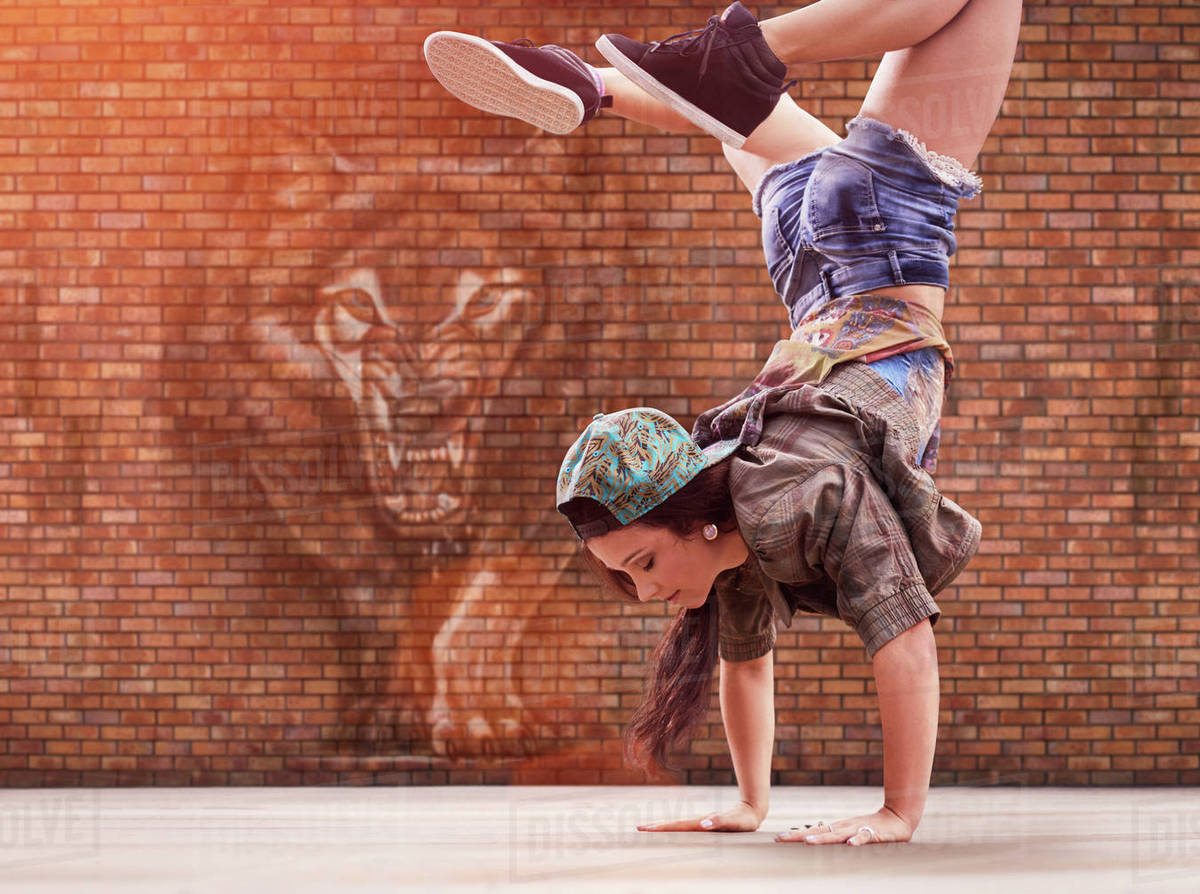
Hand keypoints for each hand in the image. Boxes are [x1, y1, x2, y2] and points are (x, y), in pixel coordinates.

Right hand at [637, 801, 764, 832]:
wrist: (751, 810)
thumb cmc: (743, 820)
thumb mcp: (733, 821)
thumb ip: (719, 821)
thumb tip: (703, 823)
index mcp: (701, 822)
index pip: (677, 826)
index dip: (661, 828)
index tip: (645, 828)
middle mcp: (699, 822)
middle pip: (673, 825)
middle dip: (656, 827)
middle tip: (638, 828)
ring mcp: (701, 823)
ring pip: (678, 826)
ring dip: (663, 828)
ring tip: (649, 829)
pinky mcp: (706, 824)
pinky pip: (687, 828)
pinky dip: (675, 829)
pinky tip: (671, 832)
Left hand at [774, 806, 912, 845]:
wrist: (897, 818)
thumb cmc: (871, 827)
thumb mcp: (849, 833)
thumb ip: (834, 837)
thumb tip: (815, 840)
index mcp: (837, 829)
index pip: (812, 832)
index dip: (795, 835)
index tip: (777, 838)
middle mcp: (843, 828)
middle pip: (818, 833)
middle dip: (798, 836)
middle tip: (780, 839)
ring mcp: (857, 830)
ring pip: (837, 835)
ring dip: (823, 839)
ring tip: (807, 841)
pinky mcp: (873, 834)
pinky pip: (864, 837)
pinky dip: (857, 840)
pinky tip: (850, 845)